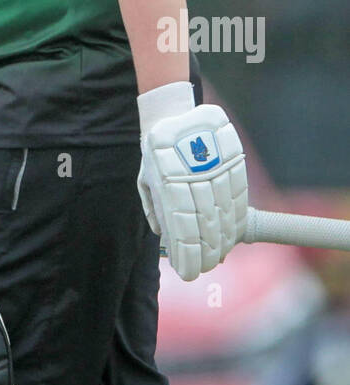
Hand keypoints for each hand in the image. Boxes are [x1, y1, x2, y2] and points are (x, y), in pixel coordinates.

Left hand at [137, 83, 247, 280]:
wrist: (177, 112)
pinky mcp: (233, 165)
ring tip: (218, 256)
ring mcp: (216, 173)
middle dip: (206, 253)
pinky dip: (237, 221)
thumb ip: (154, 207)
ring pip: (224, 216)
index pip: (183, 230)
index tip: (187, 272)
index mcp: (170, 185)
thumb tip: (163, 236)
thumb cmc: (157, 150)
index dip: (187, 255)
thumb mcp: (146, 177)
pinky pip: (239, 200)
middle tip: (204, 268)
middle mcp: (195, 181)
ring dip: (223, 241)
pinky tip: (234, 235)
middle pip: (206, 227)